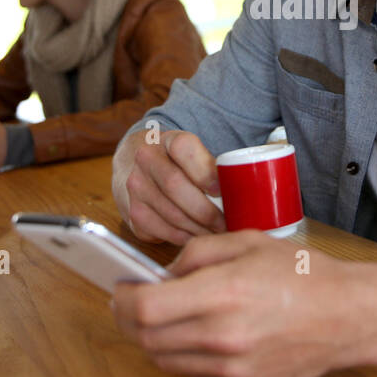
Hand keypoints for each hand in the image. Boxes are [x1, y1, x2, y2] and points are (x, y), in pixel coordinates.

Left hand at [112, 231, 359, 376]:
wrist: (347, 317)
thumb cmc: (301, 275)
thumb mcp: (247, 242)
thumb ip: (197, 253)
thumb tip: (161, 274)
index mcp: (223, 293)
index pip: (145, 308)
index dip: (123, 299)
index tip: (122, 288)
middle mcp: (223, 337)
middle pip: (146, 337)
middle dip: (131, 318)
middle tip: (136, 301)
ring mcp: (231, 370)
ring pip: (164, 359)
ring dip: (157, 337)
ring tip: (173, 316)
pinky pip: (194, 375)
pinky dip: (188, 356)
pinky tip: (207, 335)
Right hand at [113, 128, 224, 244]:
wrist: (137, 165)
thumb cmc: (176, 161)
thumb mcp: (192, 152)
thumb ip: (214, 166)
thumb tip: (245, 190)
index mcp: (166, 139)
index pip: (183, 148)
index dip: (204, 171)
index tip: (221, 190)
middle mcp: (146, 159)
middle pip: (175, 186)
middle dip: (205, 210)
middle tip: (225, 223)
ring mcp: (135, 186)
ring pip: (169, 213)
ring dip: (197, 228)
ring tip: (216, 233)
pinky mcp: (131, 211)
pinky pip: (160, 230)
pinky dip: (183, 237)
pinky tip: (196, 236)